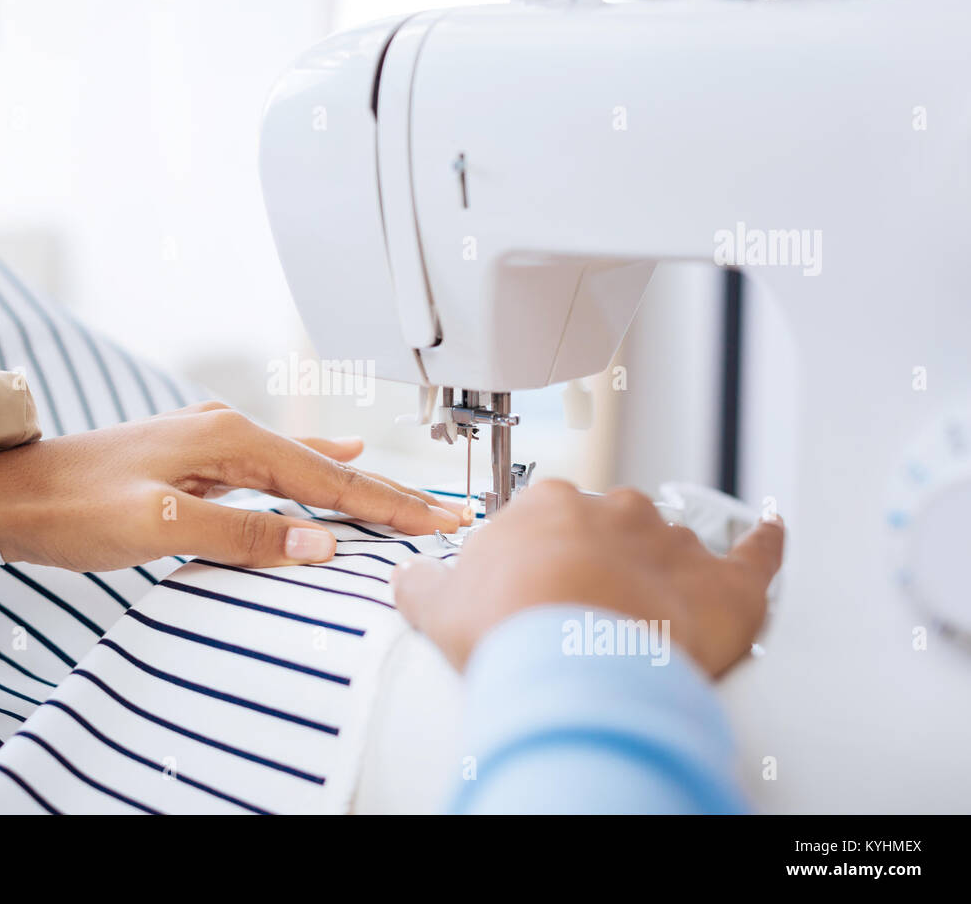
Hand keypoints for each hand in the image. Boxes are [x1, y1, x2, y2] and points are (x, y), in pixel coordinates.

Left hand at [0, 402, 464, 602]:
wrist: (7, 496)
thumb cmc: (74, 507)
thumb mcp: (159, 524)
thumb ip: (242, 532)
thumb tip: (320, 543)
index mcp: (227, 439)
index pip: (327, 476)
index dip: (385, 503)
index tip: (437, 520)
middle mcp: (224, 431)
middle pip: (324, 466)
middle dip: (384, 492)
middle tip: (442, 512)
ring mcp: (209, 443)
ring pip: (301, 467)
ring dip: (352, 486)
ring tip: (402, 497)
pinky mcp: (194, 462)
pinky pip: (272, 469)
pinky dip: (311, 474)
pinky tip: (329, 458)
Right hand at [390, 479, 783, 677]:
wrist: (570, 669)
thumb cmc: (508, 630)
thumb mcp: (439, 604)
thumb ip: (422, 584)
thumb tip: (407, 578)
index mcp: (550, 506)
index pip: (549, 521)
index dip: (542, 562)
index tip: (534, 592)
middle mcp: (615, 511)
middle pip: (611, 530)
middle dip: (601, 565)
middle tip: (582, 615)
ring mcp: (672, 543)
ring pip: (671, 549)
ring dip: (661, 576)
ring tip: (644, 624)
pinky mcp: (724, 585)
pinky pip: (754, 555)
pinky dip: (764, 544)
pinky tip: (769, 535)